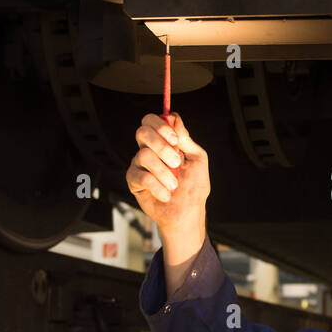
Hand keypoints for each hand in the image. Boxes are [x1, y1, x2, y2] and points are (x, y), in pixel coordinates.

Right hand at [126, 113, 210, 230]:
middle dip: (161, 146)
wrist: (187, 212)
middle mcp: (149, 149)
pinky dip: (157, 187)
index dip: (161, 125)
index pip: (152, 120)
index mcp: (164, 141)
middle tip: (176, 162)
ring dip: (164, 172)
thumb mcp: (198, 160)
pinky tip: (166, 195)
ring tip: (174, 185)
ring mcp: (139, 164)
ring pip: (144, 155)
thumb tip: (174, 119)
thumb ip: (186, 140)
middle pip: (142, 132)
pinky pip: (141, 177)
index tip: (175, 140)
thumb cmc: (194, 187)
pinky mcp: (133, 181)